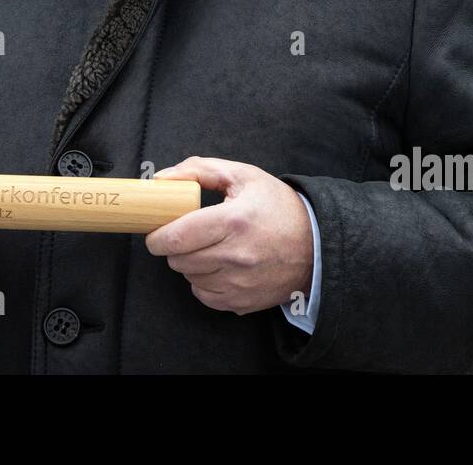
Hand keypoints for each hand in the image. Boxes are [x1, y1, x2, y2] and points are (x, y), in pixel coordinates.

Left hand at [146, 156, 313, 315]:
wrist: (316, 245)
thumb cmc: (277, 207)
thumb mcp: (243, 176)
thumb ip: (199, 170)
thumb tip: (161, 180)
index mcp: (234, 221)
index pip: (178, 236)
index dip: (158, 235)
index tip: (156, 230)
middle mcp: (236, 256)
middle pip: (179, 259)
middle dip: (174, 247)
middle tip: (187, 235)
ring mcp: (239, 283)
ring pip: (189, 277)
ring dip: (190, 263)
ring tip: (210, 247)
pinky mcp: (242, 302)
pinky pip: (204, 295)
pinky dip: (204, 281)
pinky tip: (219, 266)